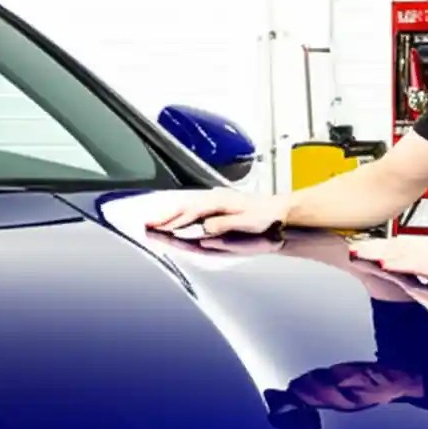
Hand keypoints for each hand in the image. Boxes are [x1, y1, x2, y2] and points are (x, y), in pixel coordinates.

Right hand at [146, 187, 287, 237]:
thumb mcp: (247, 222)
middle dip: (164, 217)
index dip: (174, 221)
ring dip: (169, 217)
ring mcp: (215, 201)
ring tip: (153, 224)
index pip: (191, 212)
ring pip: (186, 208)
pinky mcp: (217, 206)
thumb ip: (224, 225)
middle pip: (184, 208)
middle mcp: (215, 198)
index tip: (159, 229)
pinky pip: (193, 210)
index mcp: (220, 201)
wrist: (281, 214)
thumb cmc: (266, 218)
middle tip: (146, 226)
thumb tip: (204, 229)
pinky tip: (174, 222)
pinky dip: (181, 216)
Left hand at [350, 238, 427, 290]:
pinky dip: (397, 264)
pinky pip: (411, 264)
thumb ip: (420, 265)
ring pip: (396, 252)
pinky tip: (384, 264)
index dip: (374, 245)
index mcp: (421, 249)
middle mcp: (421, 249)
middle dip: (369, 247)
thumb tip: (405, 266)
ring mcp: (426, 257)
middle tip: (350, 247)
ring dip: (377, 252)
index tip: (358, 246)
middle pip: (390, 246)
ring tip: (358, 252)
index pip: (393, 245)